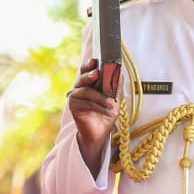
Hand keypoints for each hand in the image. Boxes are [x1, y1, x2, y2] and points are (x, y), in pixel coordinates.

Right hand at [68, 58, 118, 174]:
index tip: (94, 60)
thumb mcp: (115, 99)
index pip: (86, 70)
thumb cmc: (106, 113)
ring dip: (101, 97)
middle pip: (82, 77)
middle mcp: (79, 87)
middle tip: (96, 74)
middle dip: (89, 75)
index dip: (89, 64)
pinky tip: (109, 112)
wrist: (100, 132)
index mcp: (88, 83)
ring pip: (86, 91)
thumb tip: (120, 73)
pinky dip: (99, 107)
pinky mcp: (73, 107)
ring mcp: (74, 97)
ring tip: (112, 103)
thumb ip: (116, 87)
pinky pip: (87, 103)